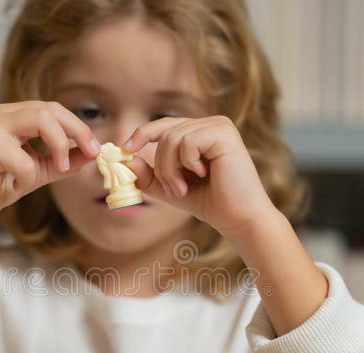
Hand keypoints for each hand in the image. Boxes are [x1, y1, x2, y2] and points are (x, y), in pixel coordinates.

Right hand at [0, 101, 100, 232]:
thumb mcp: (38, 171)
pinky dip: (28, 176)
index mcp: (16, 116)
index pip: (55, 110)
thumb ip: (64, 161)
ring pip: (41, 120)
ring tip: (60, 168)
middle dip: (77, 131)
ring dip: (59, 146)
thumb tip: (92, 153)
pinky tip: (15, 185)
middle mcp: (4, 114)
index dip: (80, 127)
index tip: (96, 149)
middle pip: (51, 109)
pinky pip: (24, 159)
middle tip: (91, 153)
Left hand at [122, 116, 274, 237]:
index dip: (142, 134)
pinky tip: (204, 175)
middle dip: (162, 166)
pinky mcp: (225, 133)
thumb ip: (149, 176)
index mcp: (200, 132)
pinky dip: (187, 163)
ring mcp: (219, 126)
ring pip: (173, 138)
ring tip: (183, 189)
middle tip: (173, 191)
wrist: (238, 217)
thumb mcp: (171, 188)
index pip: (164, 125)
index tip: (126, 150)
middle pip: (165, 132)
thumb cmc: (210, 202)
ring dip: (171, 169)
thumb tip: (126, 160)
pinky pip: (188, 141)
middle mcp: (210, 124)